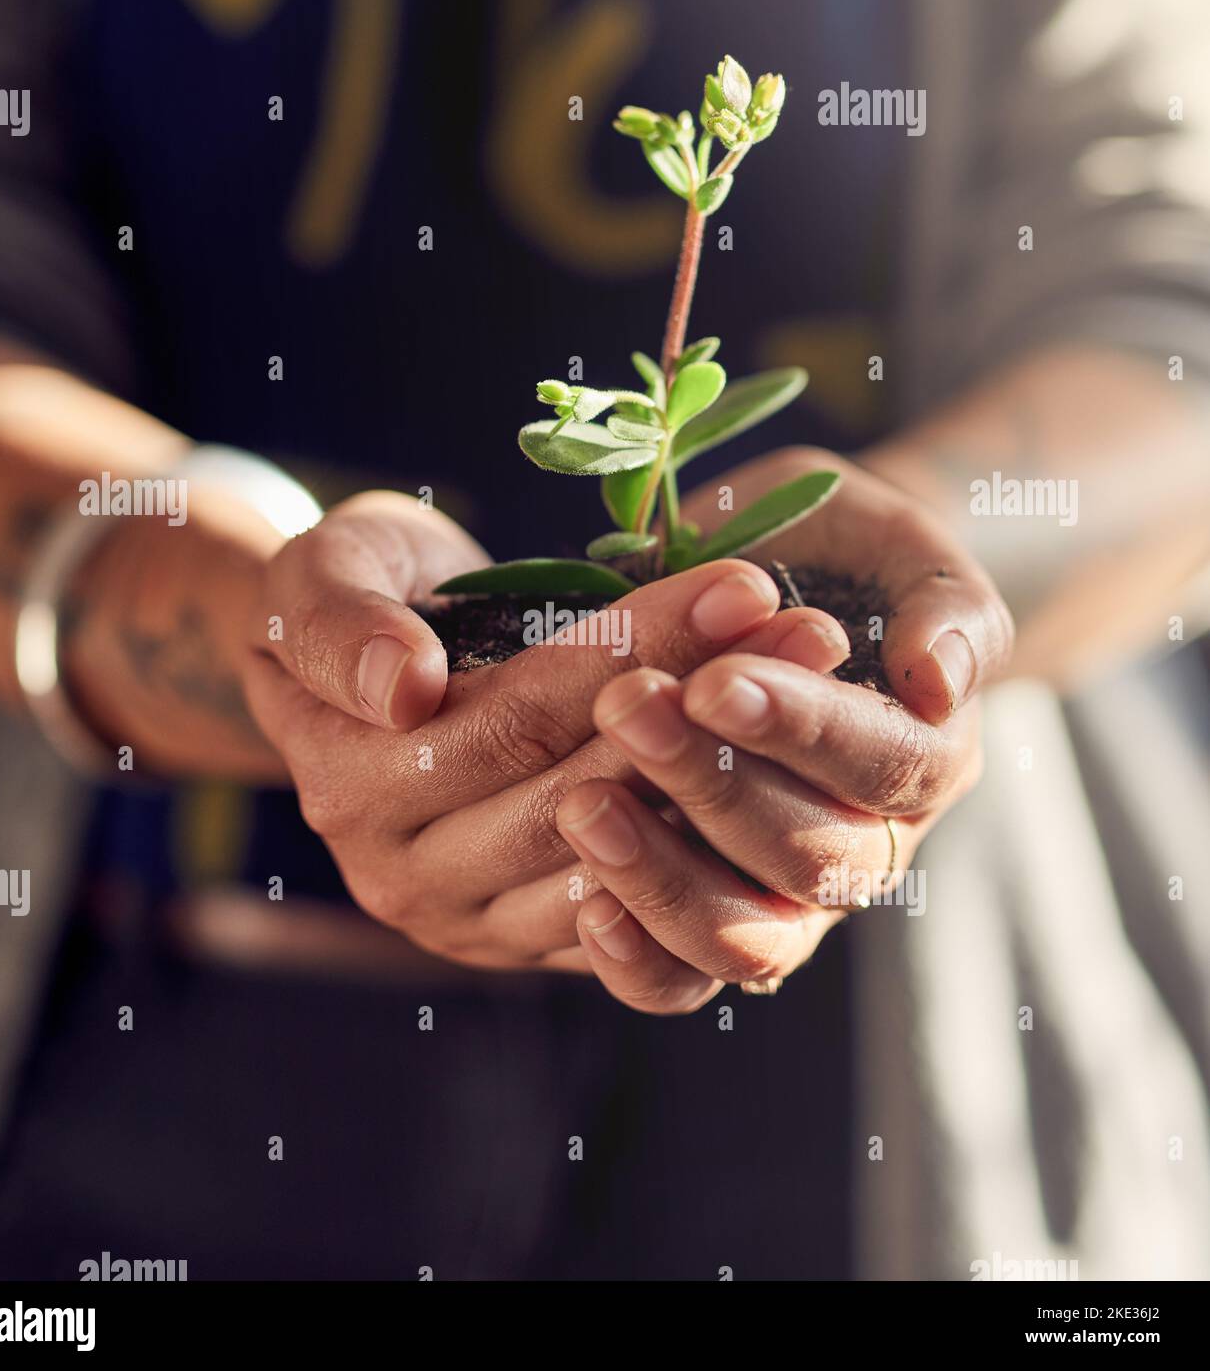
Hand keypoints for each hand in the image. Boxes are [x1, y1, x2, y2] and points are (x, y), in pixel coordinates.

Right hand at [241, 491, 824, 970]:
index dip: (636, 649)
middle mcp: (407, 875)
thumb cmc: (352, 599)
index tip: (744, 584)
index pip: (520, 715)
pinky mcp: (527, 943)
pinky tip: (779, 773)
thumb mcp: (320, 576)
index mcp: (352, 784)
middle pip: (586, 788)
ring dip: (728, 770)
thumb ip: (341, 625)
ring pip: (623, 856)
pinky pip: (635, 914)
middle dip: (709, 706)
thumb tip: (406, 692)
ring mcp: (471, 922)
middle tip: (816, 634)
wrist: (364, 678)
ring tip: (814, 686)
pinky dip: (708, 844)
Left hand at [557, 448, 1012, 1011]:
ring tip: (582, 804)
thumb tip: (941, 678)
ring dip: (663, 875)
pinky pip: (684, 980)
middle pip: (810, 855)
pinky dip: (637, 958)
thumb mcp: (896, 546)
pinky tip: (584, 903)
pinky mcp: (713, 928)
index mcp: (927, 758)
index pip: (885, 764)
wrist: (773, 588)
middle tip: (624, 706)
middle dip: (711, 783)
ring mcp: (790, 902)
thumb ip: (944, 604)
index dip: (801, 731)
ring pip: (747, 936)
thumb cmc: (836, 555)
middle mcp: (868, 846)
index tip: (713, 681)